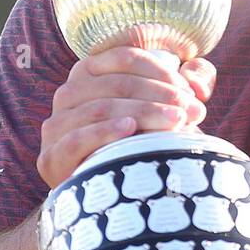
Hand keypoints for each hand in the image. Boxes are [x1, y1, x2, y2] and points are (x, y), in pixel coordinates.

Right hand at [37, 46, 215, 188]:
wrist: (117, 193)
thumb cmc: (149, 139)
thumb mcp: (173, 106)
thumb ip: (191, 82)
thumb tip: (198, 75)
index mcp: (92, 70)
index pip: (126, 56)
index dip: (161, 70)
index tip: (189, 90)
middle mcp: (69, 92)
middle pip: (117, 82)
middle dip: (160, 95)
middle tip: (191, 110)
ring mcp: (57, 124)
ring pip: (101, 107)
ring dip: (143, 112)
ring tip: (176, 122)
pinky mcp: (52, 156)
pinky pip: (77, 137)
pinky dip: (105, 131)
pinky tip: (131, 130)